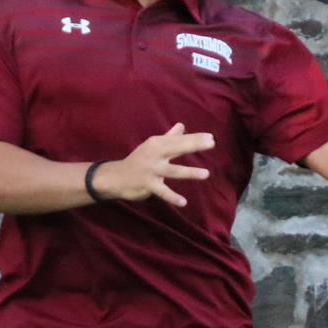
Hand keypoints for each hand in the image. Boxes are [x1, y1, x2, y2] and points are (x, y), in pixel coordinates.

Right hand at [94, 123, 213, 205]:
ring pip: (173, 171)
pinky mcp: (147, 184)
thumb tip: (182, 125)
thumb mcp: (152, 147)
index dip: (195, 138)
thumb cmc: (138, 161)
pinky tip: (183, 202)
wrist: (115, 177)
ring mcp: (151, 169)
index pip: (178, 139)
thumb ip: (169, 137)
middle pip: (177, 148)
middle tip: (211, 143)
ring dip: (189, 172)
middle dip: (193, 145)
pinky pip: (162, 191)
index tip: (211, 137)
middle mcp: (154, 154)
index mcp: (156, 143)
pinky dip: (172, 197)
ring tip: (206, 174)